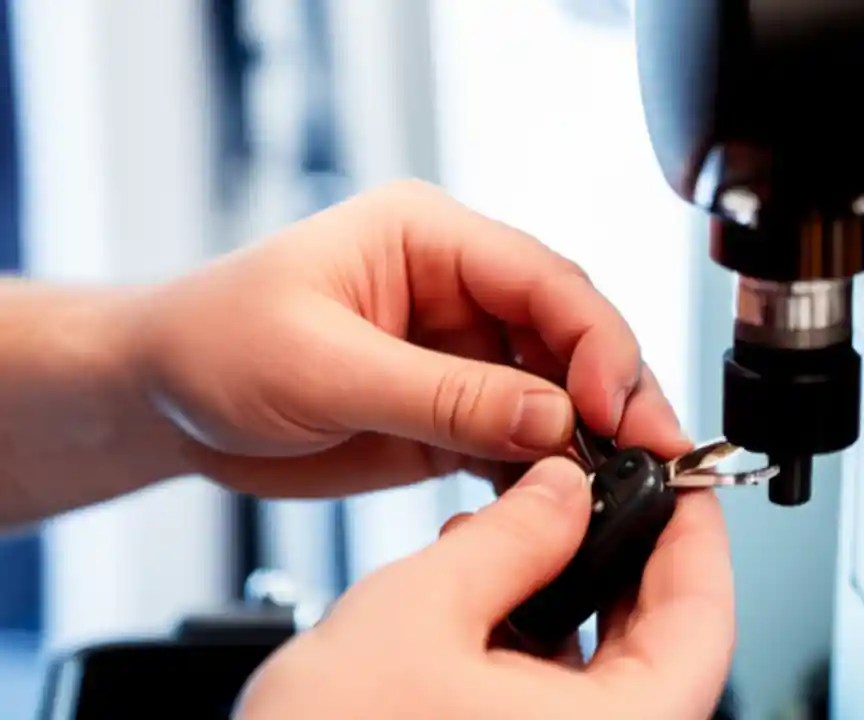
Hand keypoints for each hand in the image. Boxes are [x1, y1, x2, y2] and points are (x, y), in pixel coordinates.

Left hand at [130, 179, 688, 494]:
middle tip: (651, 449)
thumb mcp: (325, 368)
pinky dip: (547, 468)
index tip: (615, 405)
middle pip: (568, 330)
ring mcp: (459, 350)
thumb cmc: (214, 345)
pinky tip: (564, 500)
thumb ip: (445, 395)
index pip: (542, 278)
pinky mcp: (451, 407)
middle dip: (614, 388)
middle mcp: (457, 287)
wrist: (162, 398)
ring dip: (590, 434)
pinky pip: (519, 435)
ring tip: (622, 483)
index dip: (593, 340)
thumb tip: (551, 420)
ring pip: (556, 385)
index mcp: (428, 238)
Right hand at [233, 458, 735, 718]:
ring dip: (579, 589)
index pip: (704, 622)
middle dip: (631, 552)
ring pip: (611, 669)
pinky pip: (562, 698)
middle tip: (609, 486)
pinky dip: (540, 638)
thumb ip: (508, 537)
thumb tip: (561, 488)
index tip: (683, 481)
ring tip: (536, 524)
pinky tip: (493, 589)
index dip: (698, 537)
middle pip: (663, 643)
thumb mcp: (418, 613)